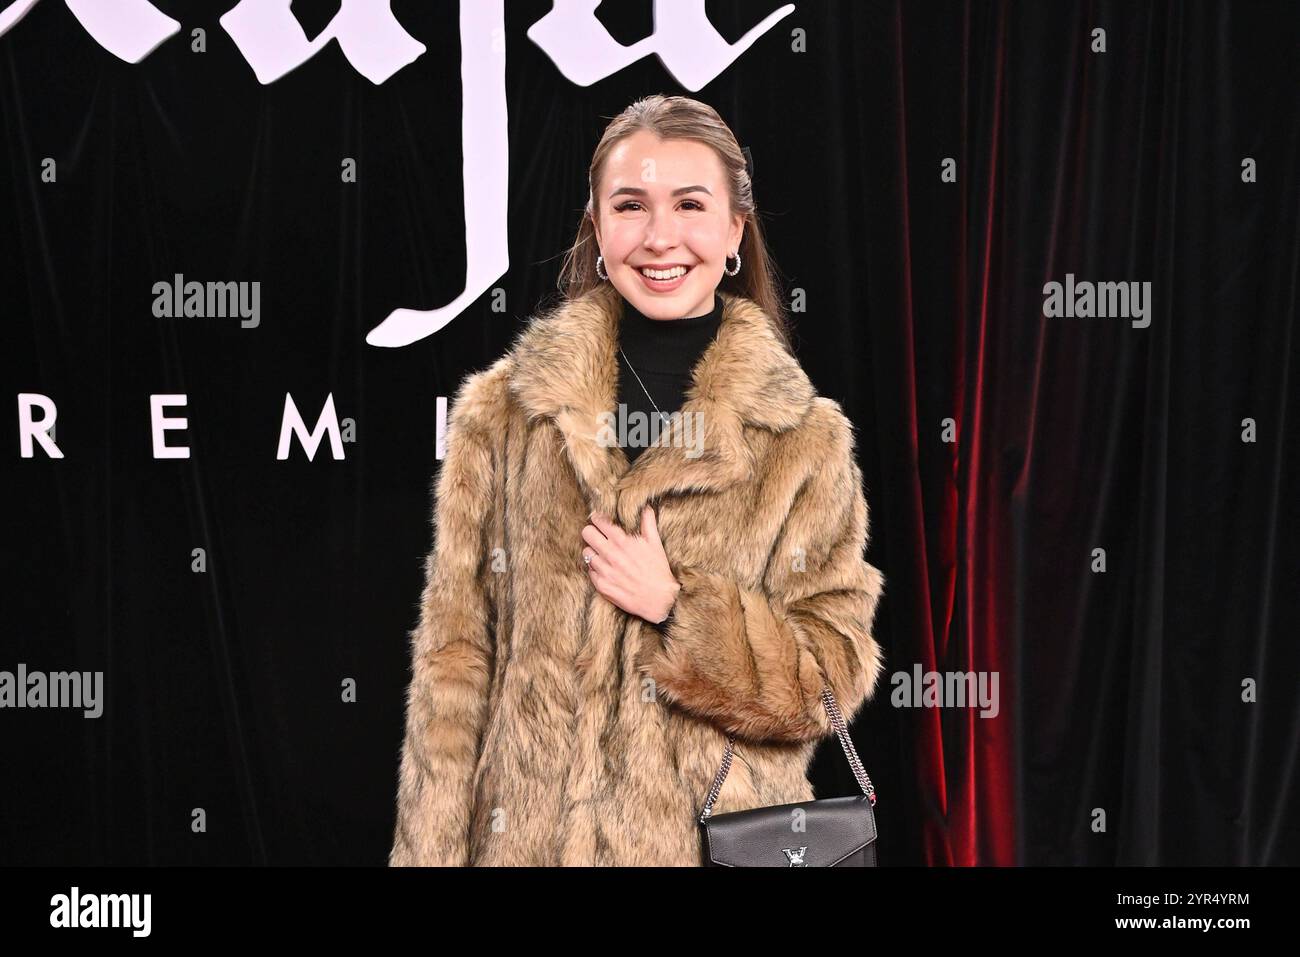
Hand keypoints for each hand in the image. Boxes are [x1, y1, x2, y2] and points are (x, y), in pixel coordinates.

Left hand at [582, 506, 680, 623]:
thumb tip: (646, 508)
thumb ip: (648, 523)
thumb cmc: (658, 570)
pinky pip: (590, 571)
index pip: (599, 522)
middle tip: (596, 535)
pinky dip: (595, 569)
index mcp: (623, 541)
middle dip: (591, 532)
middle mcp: (611, 554)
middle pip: (587, 534)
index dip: (597, 519)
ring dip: (593, 552)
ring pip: (586, 553)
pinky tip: (605, 569)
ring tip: (602, 555)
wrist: (659, 599)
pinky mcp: (601, 585)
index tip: (597, 519)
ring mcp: (604, 571)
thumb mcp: (655, 544)